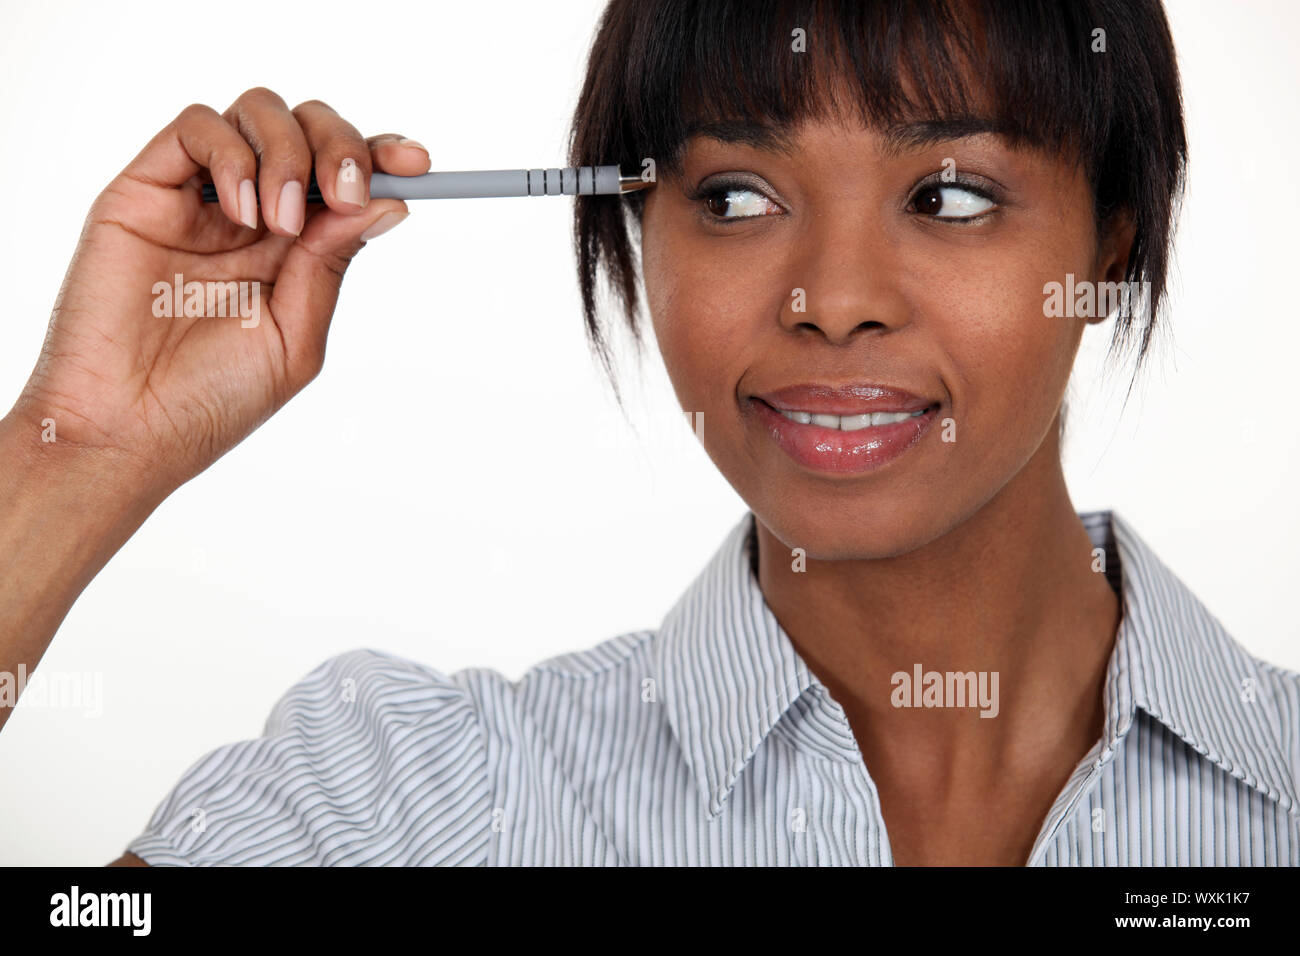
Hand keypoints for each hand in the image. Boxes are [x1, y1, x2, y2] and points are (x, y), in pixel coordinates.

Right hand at [9, 87, 425, 499]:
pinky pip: (195, 127)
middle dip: (341, 145)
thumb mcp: (295, 336)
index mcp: (295, 248)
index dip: (382, 156)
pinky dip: (232, 155)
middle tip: (346, 192)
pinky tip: (242, 214)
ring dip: (288, 153)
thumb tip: (387, 201)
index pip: (344, 177)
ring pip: (257, 113)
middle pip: (308, 129)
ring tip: (278, 223)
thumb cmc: (209, 400)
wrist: (128, 430)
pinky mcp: (146, 190)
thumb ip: (331, 263)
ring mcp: (199, 199)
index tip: (419, 162)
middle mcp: (252, 213)